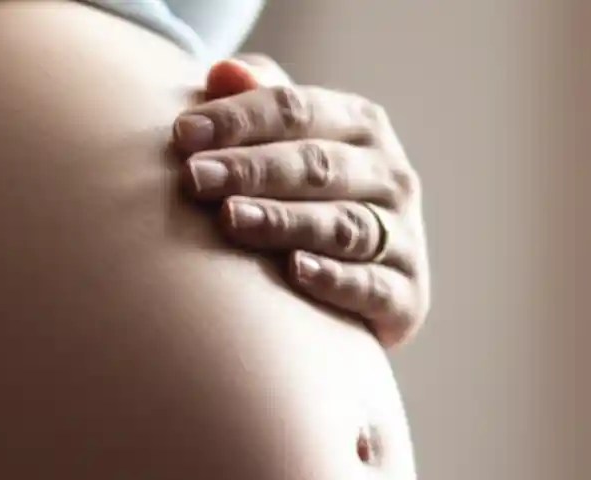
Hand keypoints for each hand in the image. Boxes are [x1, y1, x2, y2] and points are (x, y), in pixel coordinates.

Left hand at [172, 54, 429, 348]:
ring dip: (285, 221)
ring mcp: (404, 237)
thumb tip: (224, 72)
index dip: (240, 119)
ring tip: (230, 218)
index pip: (299, 111)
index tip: (183, 134)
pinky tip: (294, 271)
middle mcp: (391, 177)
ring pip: (342, 225)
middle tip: (195, 178)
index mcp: (363, 125)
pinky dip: (335, 278)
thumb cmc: (307, 195)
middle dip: (253, 169)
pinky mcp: (407, 296)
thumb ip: (255, 101)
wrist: (362, 279)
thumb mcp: (286, 140)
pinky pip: (371, 286)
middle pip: (320, 165)